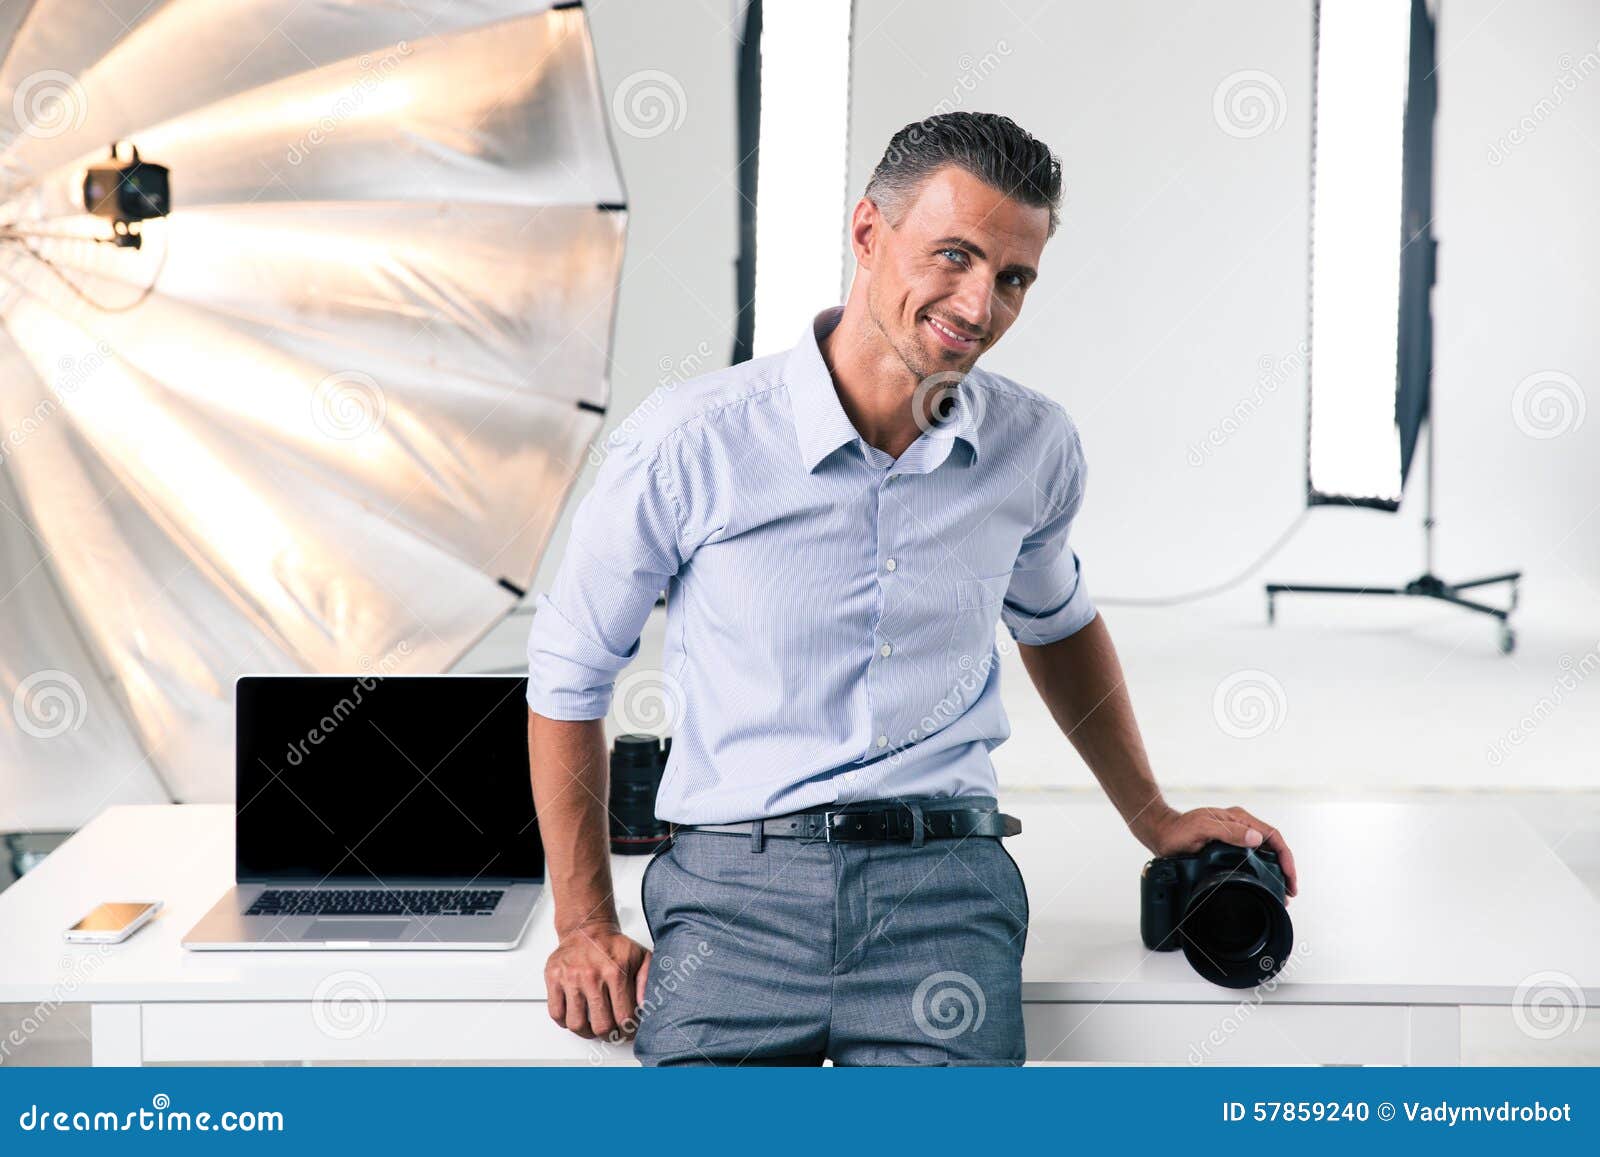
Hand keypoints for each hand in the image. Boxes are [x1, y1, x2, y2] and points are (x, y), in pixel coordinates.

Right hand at [544, 922, 651, 1039]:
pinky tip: (576, 1016)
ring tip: (593, 1027)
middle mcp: (592, 976)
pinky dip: (565, 1022)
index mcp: (615, 972)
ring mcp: (570, 978)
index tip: (627, 1031)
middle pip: (601, 1025)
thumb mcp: (641, 958)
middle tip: (612, 1032)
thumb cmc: (613, 946)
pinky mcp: (553, 978)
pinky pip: (556, 1013)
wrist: (587, 928)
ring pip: (576, 1024)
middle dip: (609, 1035)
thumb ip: (648, 982)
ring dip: (587, 1032)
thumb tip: (646, 1007)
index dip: (628, 1030)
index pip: (624, 1017)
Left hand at [1132, 804, 1298, 899]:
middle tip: (1290, 891)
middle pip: (1272, 846)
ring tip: (1281, 892)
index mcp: (1238, 818)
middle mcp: (1240, 826)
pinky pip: (1252, 859)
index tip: (1289, 877)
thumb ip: (1228, 831)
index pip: (1272, 835)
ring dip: (1275, 872)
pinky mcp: (1229, 848)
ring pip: (1264, 854)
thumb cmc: (1178, 830)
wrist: (1161, 833)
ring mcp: (1235, 836)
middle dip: (1285, 868)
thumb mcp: (1202, 827)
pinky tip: (1264, 884)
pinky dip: (1262, 872)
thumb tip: (1256, 838)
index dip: (1285, 857)